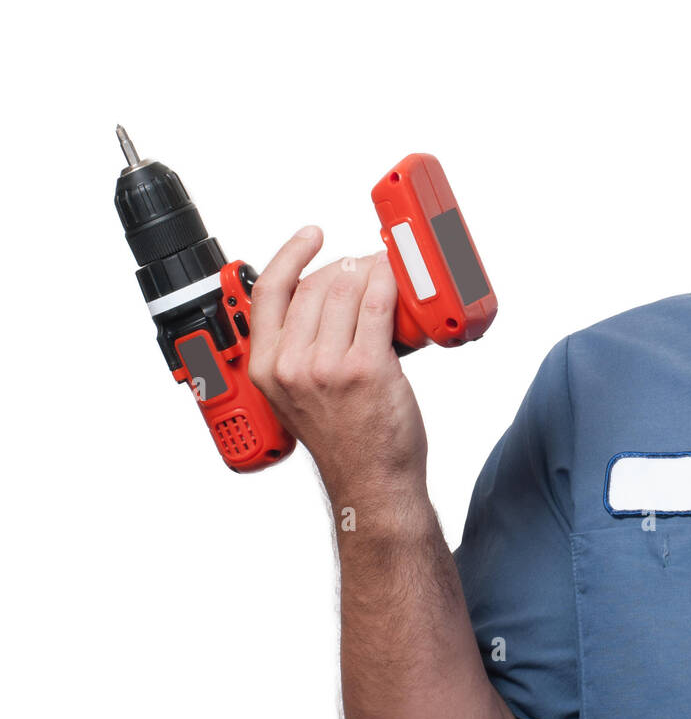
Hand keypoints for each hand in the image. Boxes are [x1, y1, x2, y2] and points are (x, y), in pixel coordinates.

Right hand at [247, 227, 428, 500]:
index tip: (310, 237)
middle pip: (314, 286)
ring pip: (347, 290)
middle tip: (366, 268)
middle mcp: (292, 366)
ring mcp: (328, 367)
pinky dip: (388, 284)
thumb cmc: (343, 440)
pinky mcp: (367, 368)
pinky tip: (395, 280)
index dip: (290, 254)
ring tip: (383, 275)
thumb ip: (299, 348)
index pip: (268, 292)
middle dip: (345, 268)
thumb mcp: (298, 393)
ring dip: (369, 272)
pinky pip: (377, 305)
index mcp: (267, 368)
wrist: (372, 481)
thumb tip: (326, 296)